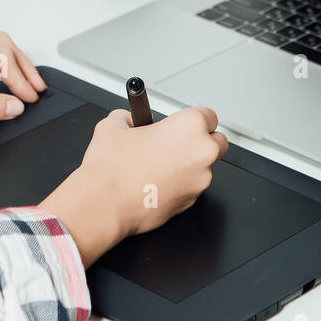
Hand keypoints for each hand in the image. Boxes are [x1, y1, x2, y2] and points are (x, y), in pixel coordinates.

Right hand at [40, 106, 228, 266]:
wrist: (103, 204)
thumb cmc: (111, 168)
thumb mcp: (113, 125)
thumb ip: (129, 117)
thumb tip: (130, 120)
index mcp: (189, 126)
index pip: (209, 115)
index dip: (192, 118)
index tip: (181, 123)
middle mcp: (201, 152)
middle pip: (218, 141)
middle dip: (201, 141)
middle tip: (176, 143)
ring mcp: (200, 180)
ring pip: (204, 168)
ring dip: (189, 165)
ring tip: (158, 166)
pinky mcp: (191, 202)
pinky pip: (192, 188)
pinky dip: (180, 185)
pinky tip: (155, 183)